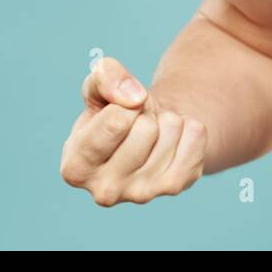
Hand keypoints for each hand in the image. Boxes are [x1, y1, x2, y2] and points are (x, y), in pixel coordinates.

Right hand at [59, 55, 207, 206]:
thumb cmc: (115, 109)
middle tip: (137, 124)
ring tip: (153, 134)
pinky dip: (190, 127)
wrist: (149, 131)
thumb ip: (105, 77)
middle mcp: (104, 191)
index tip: (117, 112)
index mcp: (75, 167)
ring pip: (172, 130)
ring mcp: (141, 194)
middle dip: (145, 113)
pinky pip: (196, 136)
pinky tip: (172, 141)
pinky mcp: (174, 186)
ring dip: (166, 120)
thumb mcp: (100, 86)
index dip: (123, 104)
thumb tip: (134, 97)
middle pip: (147, 128)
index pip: (116, 121)